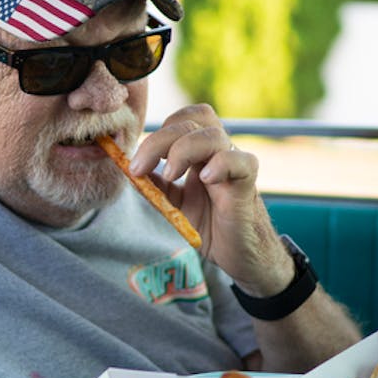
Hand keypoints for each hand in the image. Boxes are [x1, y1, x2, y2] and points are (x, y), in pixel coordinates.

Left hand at [130, 104, 290, 293]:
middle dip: (159, 140)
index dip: (158, 131)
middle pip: (193, 122)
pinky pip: (242, 161)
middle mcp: (218, 153)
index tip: (136, 162)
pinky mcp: (248, 185)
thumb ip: (156, 186)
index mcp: (200, 153)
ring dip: (185, 149)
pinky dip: (222, 164)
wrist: (238, 256)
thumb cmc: (210, 227)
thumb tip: (130, 169)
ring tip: (170, 174)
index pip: (182, 120)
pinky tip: (206, 178)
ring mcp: (234, 166)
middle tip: (139, 168)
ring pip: (214, 135)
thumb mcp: (174, 205)